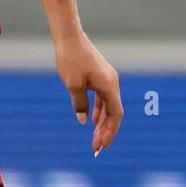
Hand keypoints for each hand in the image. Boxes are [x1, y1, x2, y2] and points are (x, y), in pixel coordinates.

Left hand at [54, 32, 122, 155]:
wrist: (69, 37)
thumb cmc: (71, 59)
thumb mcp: (73, 85)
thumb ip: (80, 104)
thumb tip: (83, 120)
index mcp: (110, 86)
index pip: (115, 115)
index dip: (110, 132)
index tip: (102, 146)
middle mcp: (112, 83)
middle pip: (114, 113)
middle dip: (106, 132)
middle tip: (96, 149)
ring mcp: (107, 79)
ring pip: (109, 106)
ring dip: (102, 123)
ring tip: (95, 139)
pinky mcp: (100, 77)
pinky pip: (103, 98)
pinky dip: (99, 111)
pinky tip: (92, 121)